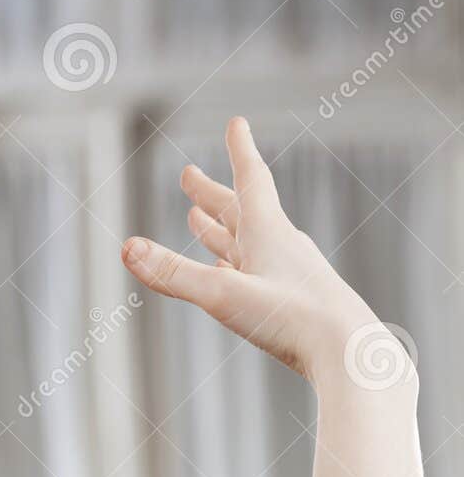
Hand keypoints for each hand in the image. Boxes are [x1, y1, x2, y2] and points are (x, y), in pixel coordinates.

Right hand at [121, 117, 389, 383]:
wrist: (349, 352)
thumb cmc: (292, 319)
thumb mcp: (224, 296)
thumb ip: (175, 274)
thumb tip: (127, 249)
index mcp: (267, 231)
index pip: (250, 179)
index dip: (239, 151)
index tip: (235, 124)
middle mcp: (281, 246)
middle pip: (241, 212)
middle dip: (212, 195)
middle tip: (189, 176)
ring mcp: (290, 274)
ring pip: (249, 243)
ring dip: (223, 231)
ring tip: (203, 222)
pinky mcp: (296, 302)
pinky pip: (261, 274)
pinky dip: (241, 266)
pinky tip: (234, 274)